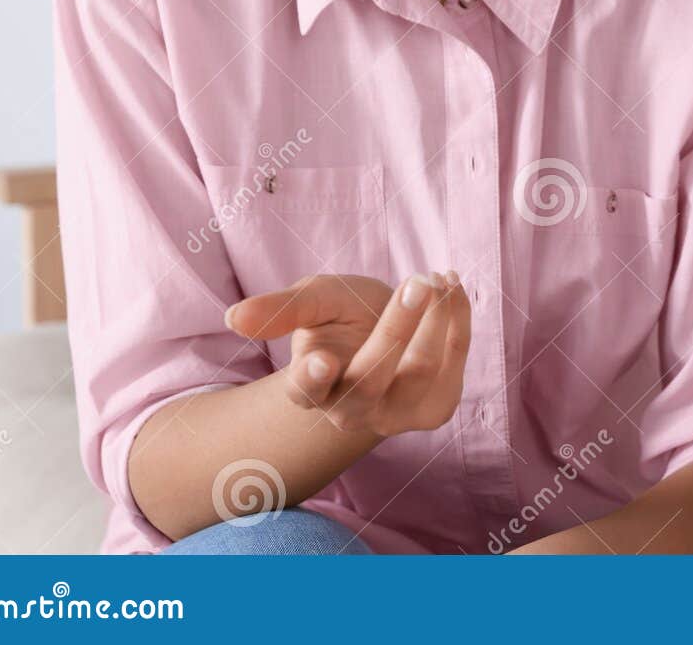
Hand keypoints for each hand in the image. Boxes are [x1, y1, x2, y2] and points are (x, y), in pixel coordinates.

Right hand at [225, 271, 470, 437]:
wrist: (391, 327)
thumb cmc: (345, 314)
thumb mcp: (316, 299)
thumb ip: (282, 308)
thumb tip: (234, 317)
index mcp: (310, 387)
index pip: (306, 391)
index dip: (312, 378)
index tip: (320, 359)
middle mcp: (350, 411)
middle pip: (371, 379)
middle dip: (398, 327)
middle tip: (419, 281)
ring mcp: (394, 416)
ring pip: (420, 372)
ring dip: (437, 318)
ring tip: (438, 276)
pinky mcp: (434, 409)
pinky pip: (452, 367)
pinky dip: (458, 323)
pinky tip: (454, 290)